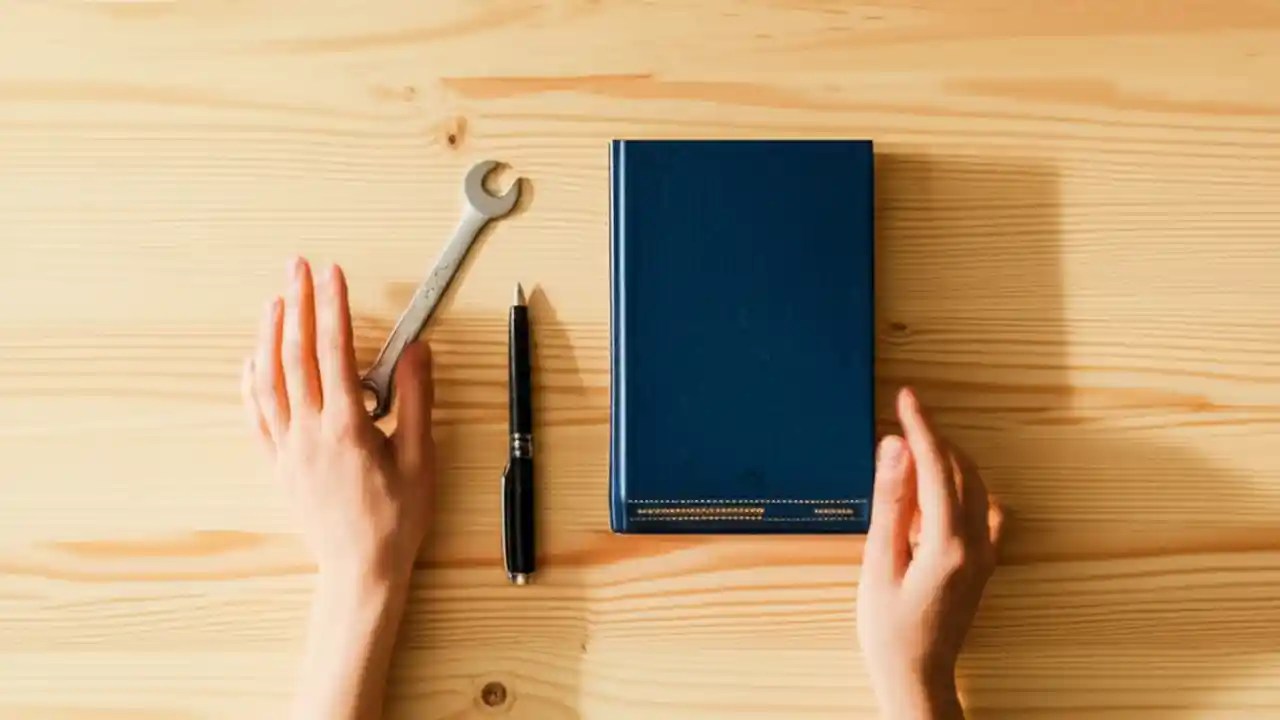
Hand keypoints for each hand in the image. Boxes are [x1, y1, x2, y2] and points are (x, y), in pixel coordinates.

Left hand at [240, 257, 434, 588]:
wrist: (360, 569)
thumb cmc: (395, 520)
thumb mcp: (419, 457)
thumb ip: (416, 400)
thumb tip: (416, 351)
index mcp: (346, 427)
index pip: (334, 351)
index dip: (332, 306)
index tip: (332, 274)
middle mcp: (309, 431)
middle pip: (295, 354)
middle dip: (296, 304)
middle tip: (297, 268)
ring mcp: (288, 447)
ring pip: (268, 379)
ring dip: (270, 334)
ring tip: (275, 300)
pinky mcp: (278, 462)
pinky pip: (256, 414)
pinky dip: (252, 380)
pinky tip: (252, 360)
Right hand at [857, 388, 1003, 719]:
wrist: (917, 676)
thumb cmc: (890, 630)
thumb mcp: (878, 562)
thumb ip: (890, 502)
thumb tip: (896, 450)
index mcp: (948, 543)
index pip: (936, 466)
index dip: (921, 427)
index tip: (907, 398)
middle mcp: (976, 544)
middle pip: (959, 471)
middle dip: (932, 439)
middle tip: (902, 419)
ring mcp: (985, 554)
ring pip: (974, 487)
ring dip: (945, 462)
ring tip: (910, 453)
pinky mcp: (983, 563)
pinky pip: (982, 511)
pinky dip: (960, 490)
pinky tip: (938, 494)